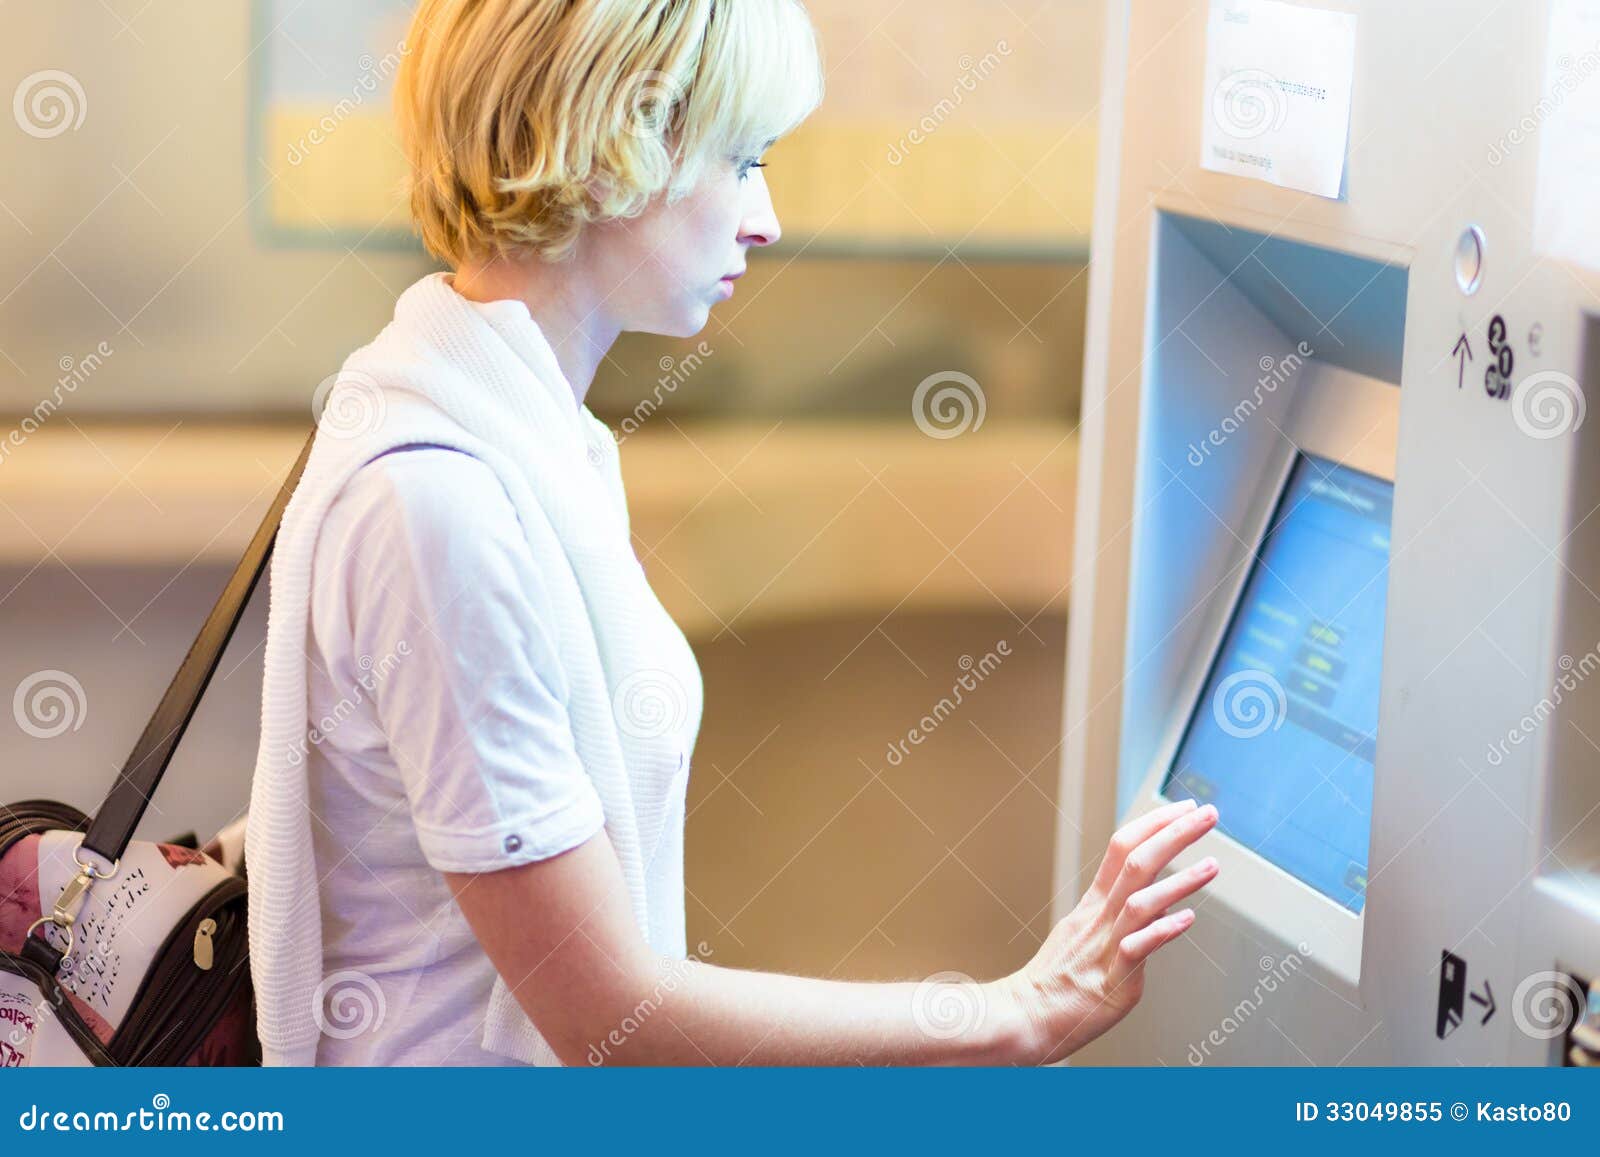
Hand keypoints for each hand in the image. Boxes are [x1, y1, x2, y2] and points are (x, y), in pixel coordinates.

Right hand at [1004, 799, 1219, 1063]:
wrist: (1025, 1016)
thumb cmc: (1057, 980)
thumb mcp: (1088, 934)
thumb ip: (1127, 914)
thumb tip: (1167, 898)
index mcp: (1093, 904)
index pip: (1121, 847)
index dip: (1154, 824)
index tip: (1184, 809)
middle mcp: (1100, 918)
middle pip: (1135, 861)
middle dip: (1174, 834)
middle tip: (1206, 814)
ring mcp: (1105, 947)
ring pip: (1140, 901)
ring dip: (1179, 880)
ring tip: (1213, 864)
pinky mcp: (1112, 981)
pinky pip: (1137, 949)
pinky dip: (1162, 931)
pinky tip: (1187, 919)